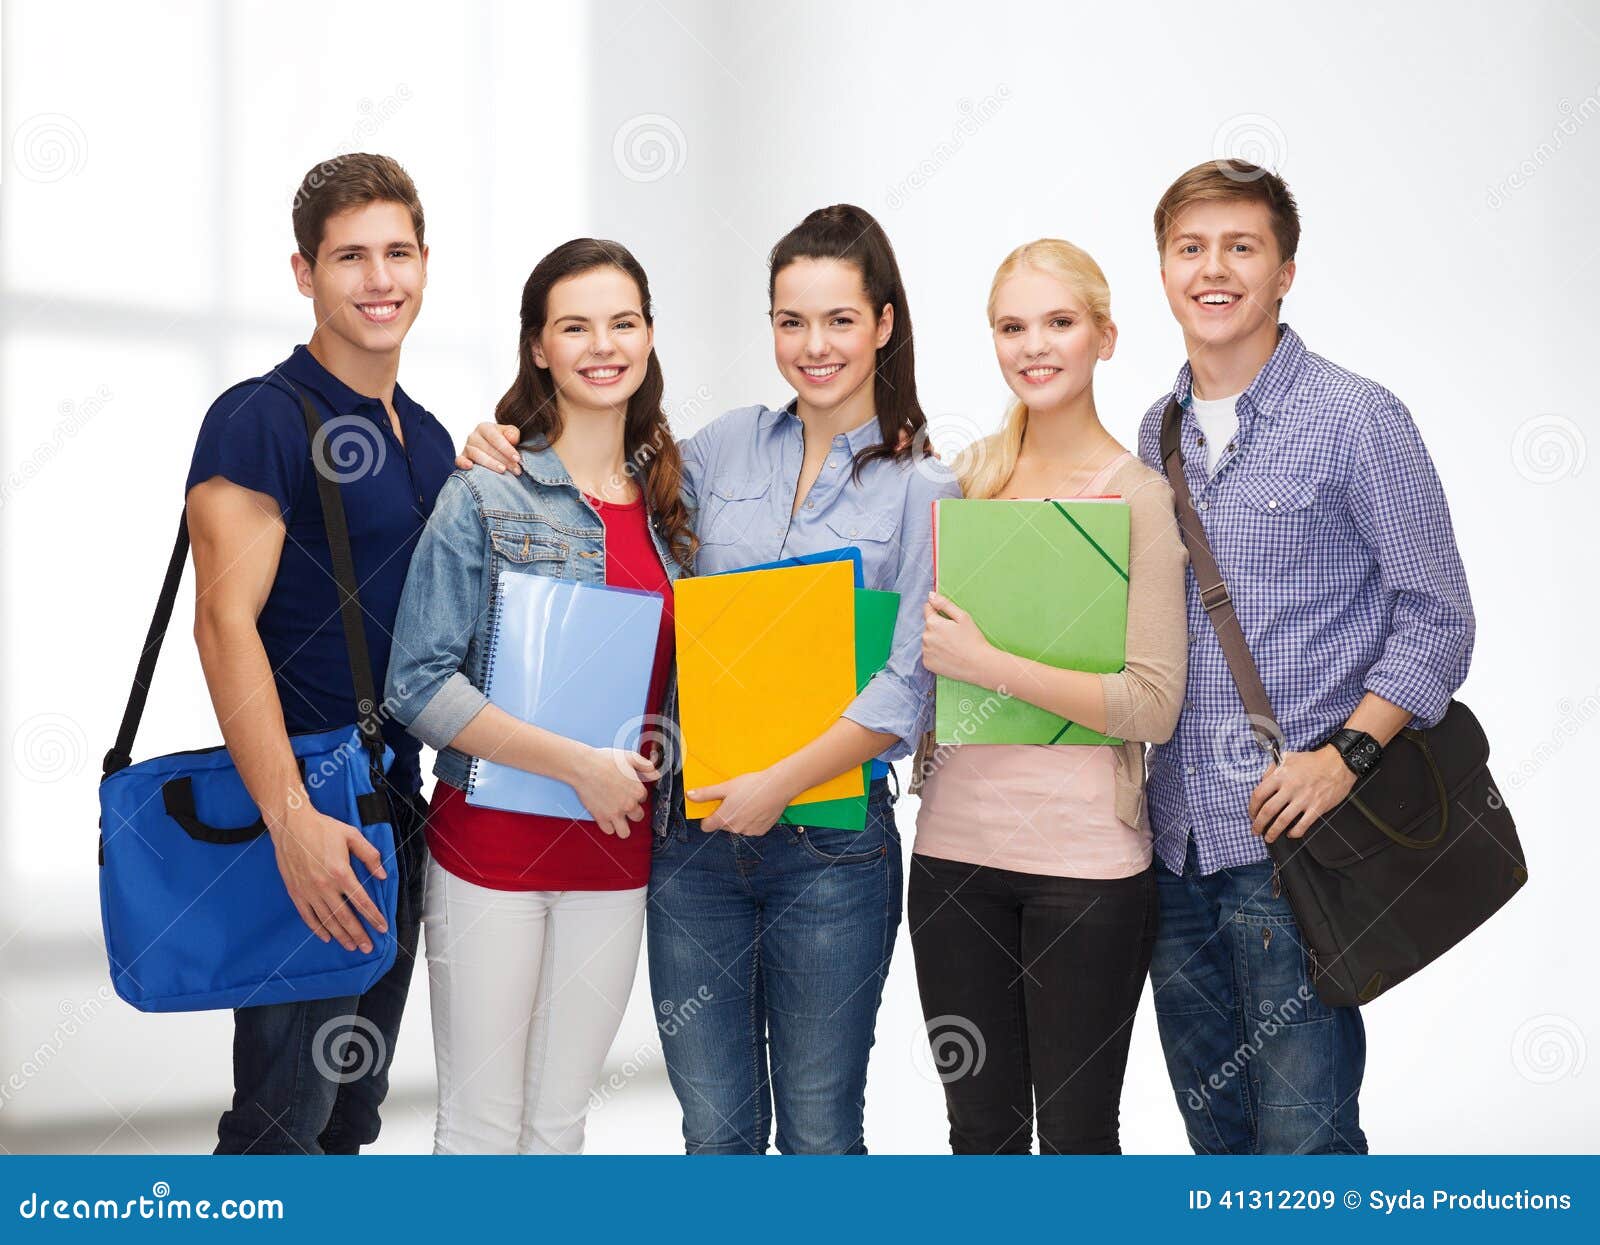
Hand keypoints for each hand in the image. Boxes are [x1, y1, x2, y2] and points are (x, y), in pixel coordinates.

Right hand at [269, 801, 389, 952]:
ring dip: (341, 935)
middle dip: (358, 934)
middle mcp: (325, 886)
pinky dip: (318, 929)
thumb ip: (369, 856)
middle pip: (345, 917)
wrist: (291, 825)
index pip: (362, 901)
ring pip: (327, 920)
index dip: (373, 916)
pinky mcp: (296, 892)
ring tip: (352, 946)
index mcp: (341, 872)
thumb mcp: (352, 836)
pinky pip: (308, 916)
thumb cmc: (322, 828)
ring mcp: (309, 892)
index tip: (382, 928)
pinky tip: (327, 936)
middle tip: (368, 947)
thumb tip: (382, 875)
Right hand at [456, 421, 521, 473]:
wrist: (494, 450)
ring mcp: (466, 447)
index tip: (517, 458)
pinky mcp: (462, 458)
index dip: (506, 448)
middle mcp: (473, 436)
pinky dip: (463, 463)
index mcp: (485, 427)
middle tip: (516, 469)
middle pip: (487, 448)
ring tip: (503, 471)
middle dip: (503, 459)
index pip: (495, 437)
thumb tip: (512, 438)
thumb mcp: (510, 434)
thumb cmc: (504, 442)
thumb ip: (512, 433)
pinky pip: (459, 460)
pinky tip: (470, 467)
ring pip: (476, 454)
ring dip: (490, 464)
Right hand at [563, 744, 657, 837]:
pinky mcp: (601, 818)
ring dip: (623, 826)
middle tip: (622, 803)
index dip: (635, 794)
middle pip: (638, 816)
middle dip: (632, 811)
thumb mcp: (629, 757)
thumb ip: (645, 766)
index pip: (643, 799)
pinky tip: (605, 817)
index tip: (627, 790)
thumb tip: (656, 773)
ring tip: (617, 818)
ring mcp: (615, 813)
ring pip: (625, 832)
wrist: (583, 766)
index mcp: (637, 791)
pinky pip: (609, 831)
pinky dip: (607, 826)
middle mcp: (629, 805)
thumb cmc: (604, 760)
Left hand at [688, 769, 793, 836]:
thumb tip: (690, 795)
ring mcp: (748, 831)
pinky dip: (751, 820)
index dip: (708, 817)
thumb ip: (706, 794)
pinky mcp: (760, 831)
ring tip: (747, 802)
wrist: (778, 787)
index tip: (714, 808)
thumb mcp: (726, 787)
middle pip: (722, 825)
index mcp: (723, 819)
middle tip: (734, 799)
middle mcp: (734, 829)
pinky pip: (750, 828)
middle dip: (725, 814)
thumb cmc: (752, 786)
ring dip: (738, 818)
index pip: (706, 826)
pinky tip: (756, 808)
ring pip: (736, 826)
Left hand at [922, 592, 998, 685]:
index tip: (948, 620)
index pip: (928, 610)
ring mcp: (925, 652)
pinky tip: (949, 656)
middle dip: (938, 628)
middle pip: (928, 627)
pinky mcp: (927, 664)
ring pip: (928, 641)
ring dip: (936, 642)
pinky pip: (929, 655)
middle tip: (955, 636)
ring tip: (953, 647)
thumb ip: (944, 604)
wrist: (979, 665)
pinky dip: (936, 654)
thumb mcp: (962, 617)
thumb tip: (931, 595)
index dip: (938, 612)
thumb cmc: (973, 640)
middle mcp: (925, 637)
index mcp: (933, 623)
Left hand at [1248, 745, 1357, 842]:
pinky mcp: (1317, 807)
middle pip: (1268, 811)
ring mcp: (1304, 799)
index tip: (1252, 814)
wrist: (1338, 763)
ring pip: (1282, 821)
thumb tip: (1262, 782)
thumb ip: (1272, 769)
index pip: (1259, 795)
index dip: (1252, 808)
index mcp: (1280, 776)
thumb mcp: (1287, 757)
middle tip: (1255, 830)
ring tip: (1268, 837)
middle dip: (1259, 824)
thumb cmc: (1312, 761)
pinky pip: (1302, 825)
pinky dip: (1294, 832)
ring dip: (1273, 832)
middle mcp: (1290, 788)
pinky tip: (1290, 834)